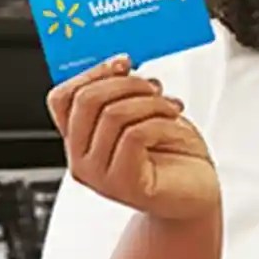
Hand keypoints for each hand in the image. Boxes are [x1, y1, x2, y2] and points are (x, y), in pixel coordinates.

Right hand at [46, 54, 220, 220]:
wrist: (196, 196)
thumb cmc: (174, 156)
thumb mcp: (146, 115)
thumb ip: (126, 94)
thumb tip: (120, 65)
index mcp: (81, 140)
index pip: (62, 98)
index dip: (92, 72)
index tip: (124, 62)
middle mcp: (82, 160)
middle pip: (86, 101)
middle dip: (127, 83)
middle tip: (155, 88)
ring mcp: (100, 175)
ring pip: (114, 114)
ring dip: (153, 104)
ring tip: (172, 111)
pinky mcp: (125, 184)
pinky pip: (137, 135)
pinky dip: (164, 124)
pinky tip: (177, 131)